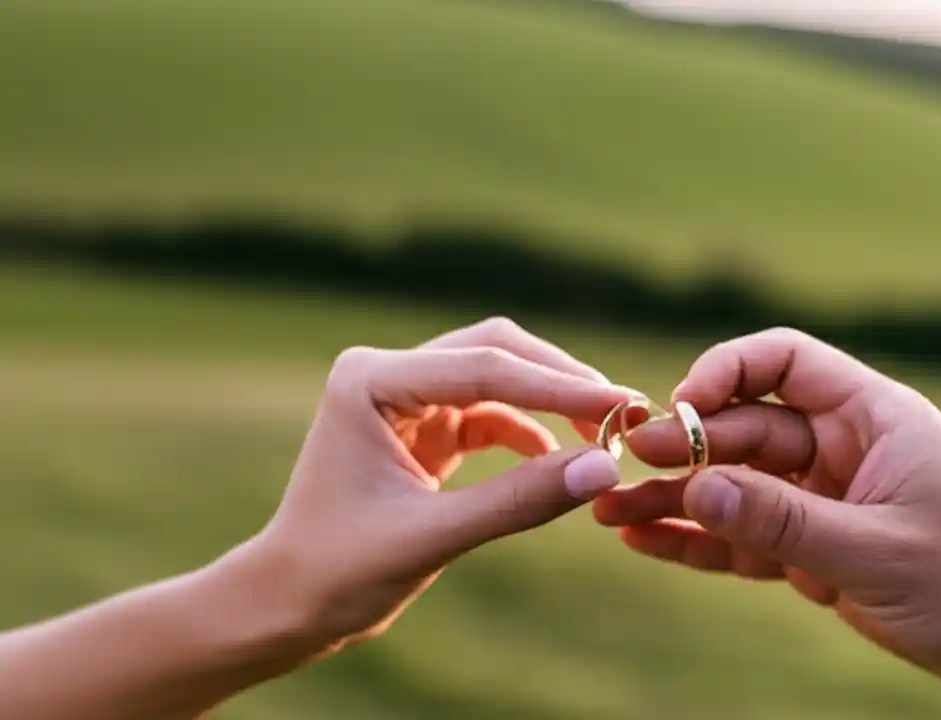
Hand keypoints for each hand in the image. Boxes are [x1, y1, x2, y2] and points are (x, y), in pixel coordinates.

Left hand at [251, 318, 634, 652]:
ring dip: (551, 402)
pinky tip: (558, 462)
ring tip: (603, 436)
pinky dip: (529, 431)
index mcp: (370, 380)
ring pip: (500, 376)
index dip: (558, 386)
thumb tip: (605, 467)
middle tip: (624, 412)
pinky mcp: (423, 426)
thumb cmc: (338, 571)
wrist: (288, 603)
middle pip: (496, 351)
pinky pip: (491, 413)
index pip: (482, 368)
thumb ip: (519, 500)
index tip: (620, 405)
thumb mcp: (433, 537)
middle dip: (560, 380)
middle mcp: (387, 373)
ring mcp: (405, 396)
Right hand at [595, 328, 940, 693]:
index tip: (681, 405)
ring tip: (607, 509)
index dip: (726, 371)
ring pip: (737, 487)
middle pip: (745, 428)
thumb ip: (786, 522)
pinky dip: (700, 541)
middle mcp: (841, 447)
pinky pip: (748, 537)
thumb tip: (698, 488)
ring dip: (676, 498)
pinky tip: (646, 542)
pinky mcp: (818, 548)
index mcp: (872, 416)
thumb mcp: (881, 550)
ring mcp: (826, 499)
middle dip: (684, 448)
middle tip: (619, 465)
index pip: (784, 361)